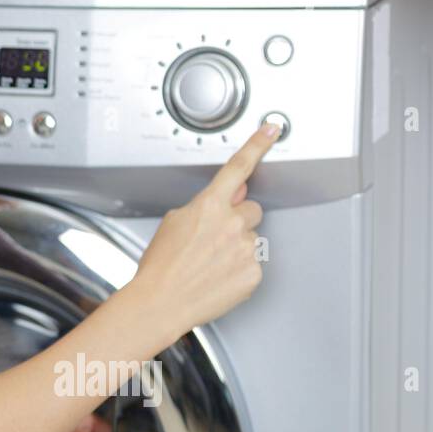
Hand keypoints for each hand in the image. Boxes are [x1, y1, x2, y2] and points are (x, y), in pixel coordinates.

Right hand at [128, 121, 279, 347]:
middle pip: (251, 209)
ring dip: (236, 246)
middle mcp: (232, 224)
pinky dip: (238, 268)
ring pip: (251, 238)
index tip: (271, 130)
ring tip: (210, 262)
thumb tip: (230, 194)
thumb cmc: (161, 265)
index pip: (238, 167)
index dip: (258, 145)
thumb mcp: (173, 222)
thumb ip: (205, 204)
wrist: (161, 301)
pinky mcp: (253, 272)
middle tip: (214, 238)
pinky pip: (253, 262)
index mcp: (210, 205)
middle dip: (238, 218)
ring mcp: (246, 249)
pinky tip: (217, 275)